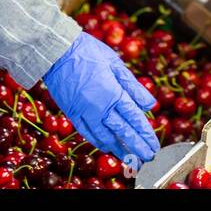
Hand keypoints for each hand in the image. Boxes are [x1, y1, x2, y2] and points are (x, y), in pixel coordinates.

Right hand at [41, 33, 159, 163]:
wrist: (55, 52)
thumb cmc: (88, 51)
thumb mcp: (115, 64)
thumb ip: (133, 87)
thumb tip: (150, 104)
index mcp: (112, 92)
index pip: (134, 118)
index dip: (145, 134)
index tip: (154, 145)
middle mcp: (99, 107)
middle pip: (122, 132)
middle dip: (136, 147)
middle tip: (148, 158)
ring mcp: (83, 112)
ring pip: (104, 137)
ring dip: (119, 149)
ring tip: (130, 159)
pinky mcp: (71, 113)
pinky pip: (87, 133)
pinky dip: (99, 142)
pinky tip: (107, 147)